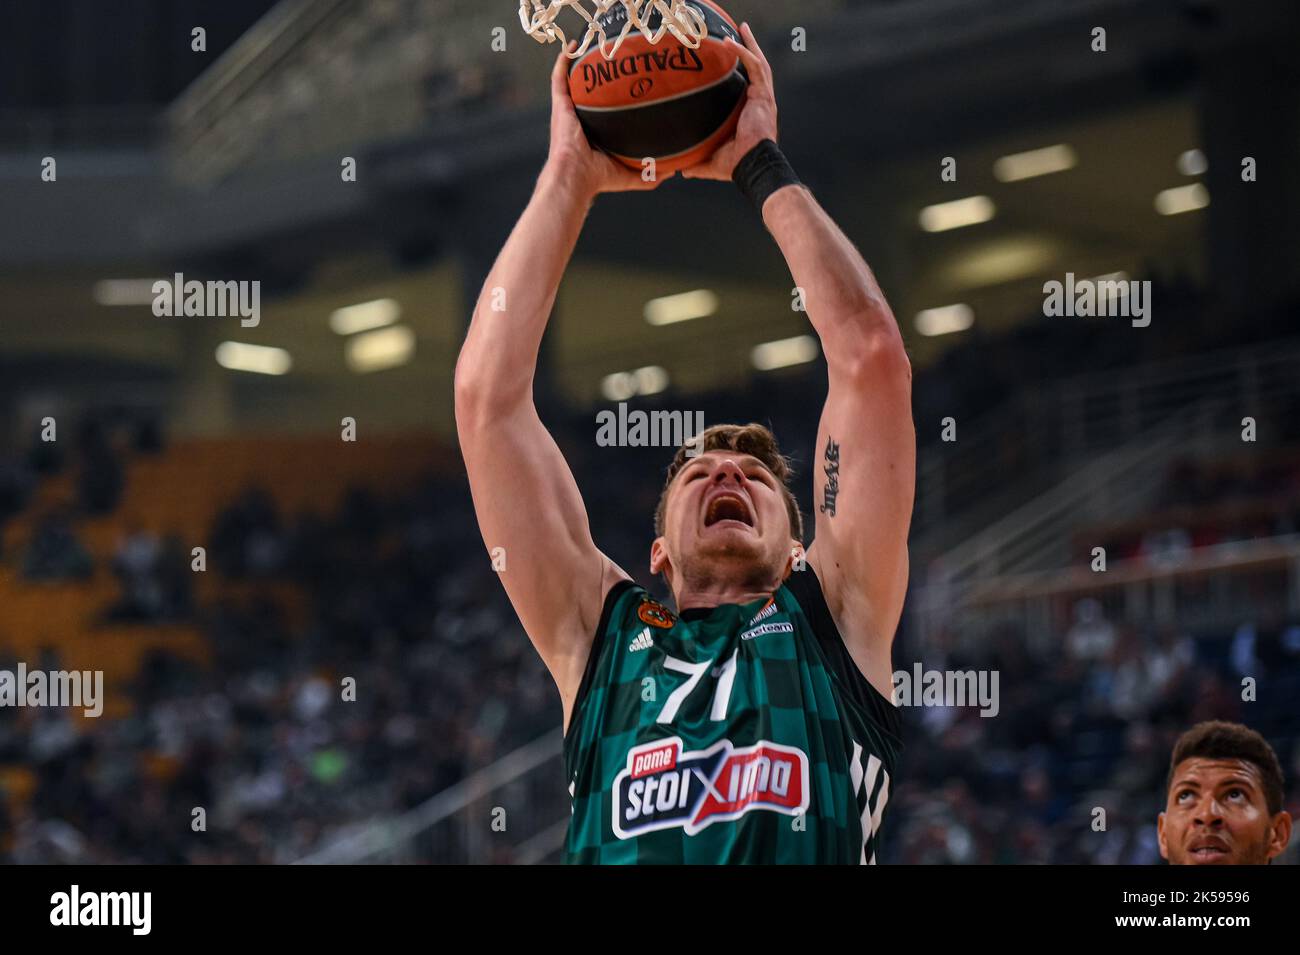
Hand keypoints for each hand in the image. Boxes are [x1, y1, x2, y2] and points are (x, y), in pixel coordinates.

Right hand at [544, 41, 674, 199]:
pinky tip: (572, 45)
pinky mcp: (560, 105)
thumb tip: (672, 172)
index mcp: (595, 133)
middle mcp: (581, 119)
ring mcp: (569, 110)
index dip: (615, 98)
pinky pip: (559, 78)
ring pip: (573, 80)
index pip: (605, 111)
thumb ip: (649, 175)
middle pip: (590, 92)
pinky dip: (564, 61)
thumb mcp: (630, 177)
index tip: (631, 84)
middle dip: (599, 76)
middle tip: (615, 59)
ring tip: (593, 44)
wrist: (577, 176)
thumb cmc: (598, 179)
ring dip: (580, 62)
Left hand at [682, 23, 777, 181]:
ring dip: (750, 44)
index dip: (742, 70)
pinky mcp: (763, 96)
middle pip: (755, 68)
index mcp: (750, 112)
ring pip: (758, 62)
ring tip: (742, 28)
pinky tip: (732, 42)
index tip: (730, 58)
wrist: (751, 165)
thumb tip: (683, 170)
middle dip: (749, 48)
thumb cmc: (736, 165)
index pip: (747, 85)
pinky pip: (755, 67)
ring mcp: (763, 98)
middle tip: (740, 32)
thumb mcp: (713, 163)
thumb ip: (698, 164)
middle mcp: (759, 102)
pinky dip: (744, 52)